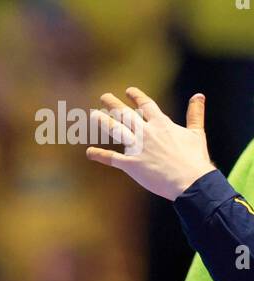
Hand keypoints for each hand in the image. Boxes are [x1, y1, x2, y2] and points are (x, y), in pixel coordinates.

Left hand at [87, 88, 215, 200]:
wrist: (189, 180)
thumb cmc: (194, 159)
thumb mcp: (196, 133)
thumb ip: (195, 113)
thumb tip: (199, 95)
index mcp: (162, 123)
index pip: (146, 105)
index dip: (136, 97)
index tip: (129, 91)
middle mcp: (147, 132)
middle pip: (126, 114)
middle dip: (114, 104)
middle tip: (104, 96)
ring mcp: (138, 148)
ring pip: (116, 130)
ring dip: (104, 122)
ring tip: (94, 114)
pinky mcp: (131, 165)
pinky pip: (112, 159)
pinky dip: (100, 155)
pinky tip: (89, 152)